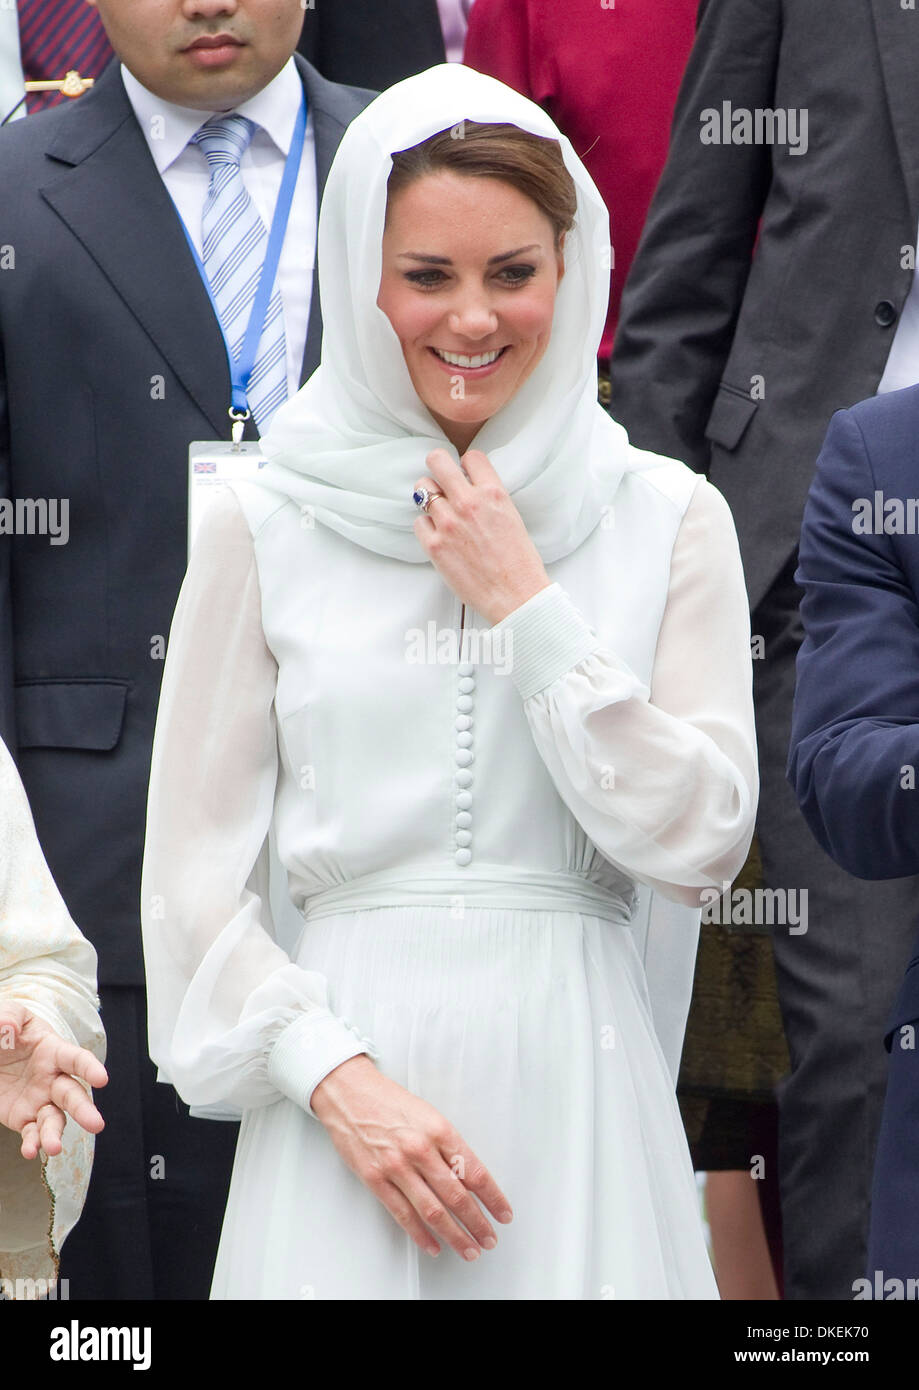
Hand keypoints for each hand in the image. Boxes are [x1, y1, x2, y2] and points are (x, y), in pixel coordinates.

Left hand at [0, 1003, 107, 1159]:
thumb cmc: (7, 1030)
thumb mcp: (8, 1016)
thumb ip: (8, 1018)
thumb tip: (6, 1026)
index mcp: (53, 1050)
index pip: (77, 1059)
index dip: (90, 1068)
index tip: (102, 1079)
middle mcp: (52, 1078)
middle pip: (73, 1095)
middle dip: (85, 1110)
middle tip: (96, 1125)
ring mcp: (40, 1100)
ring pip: (55, 1119)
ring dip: (56, 1134)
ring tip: (53, 1147)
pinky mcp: (24, 1118)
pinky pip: (32, 1133)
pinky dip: (33, 1143)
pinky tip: (30, 1151)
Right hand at [310, 1054, 512, 1259]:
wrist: (350, 1094)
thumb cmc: (391, 1103)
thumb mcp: (429, 1115)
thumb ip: (449, 1147)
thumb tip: (471, 1180)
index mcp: (439, 1130)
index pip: (475, 1172)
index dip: (493, 1198)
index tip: (503, 1214)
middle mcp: (420, 1149)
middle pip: (457, 1196)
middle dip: (477, 1223)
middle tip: (490, 1239)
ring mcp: (396, 1166)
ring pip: (433, 1210)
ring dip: (455, 1235)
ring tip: (469, 1250)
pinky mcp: (375, 1178)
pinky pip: (402, 1214)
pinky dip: (420, 1235)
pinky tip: (433, 1246)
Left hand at [413, 448, 551, 624]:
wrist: (515, 595)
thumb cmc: (519, 562)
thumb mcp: (512, 518)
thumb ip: (489, 499)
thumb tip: (471, 488)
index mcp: (493, 493)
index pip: (471, 456)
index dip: (467, 465)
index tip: (466, 475)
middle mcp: (468, 503)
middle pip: (437, 461)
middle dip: (438, 467)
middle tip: (440, 478)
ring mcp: (448, 523)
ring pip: (422, 490)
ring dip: (430, 498)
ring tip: (440, 511)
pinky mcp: (434, 545)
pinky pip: (419, 522)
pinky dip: (426, 527)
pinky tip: (439, 536)